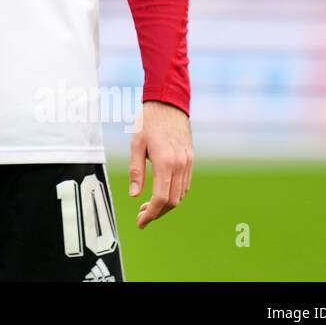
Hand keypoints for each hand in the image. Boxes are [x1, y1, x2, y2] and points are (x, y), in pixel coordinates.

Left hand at [128, 100, 192, 228]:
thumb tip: (134, 195)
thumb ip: (136, 170)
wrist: (169, 102)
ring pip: (180, 195)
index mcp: (165, 162)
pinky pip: (185, 184)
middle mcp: (180, 165)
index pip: (160, 198)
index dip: (150, 214)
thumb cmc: (148, 121)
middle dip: (157, 213)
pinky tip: (161, 193)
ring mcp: (188, 162)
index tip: (140, 222)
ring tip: (148, 206)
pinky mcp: (191, 159)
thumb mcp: (136, 144)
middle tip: (141, 216)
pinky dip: (174, 194)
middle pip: (172, 201)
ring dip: (165, 205)